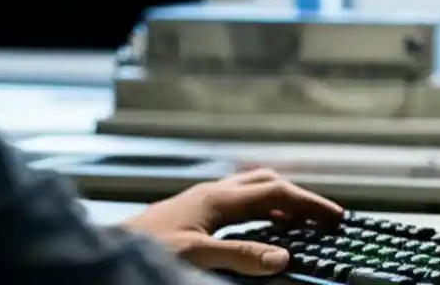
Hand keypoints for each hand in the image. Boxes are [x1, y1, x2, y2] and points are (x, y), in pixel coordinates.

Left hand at [121, 168, 342, 276]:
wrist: (105, 251)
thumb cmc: (145, 249)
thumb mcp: (196, 256)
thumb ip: (239, 255)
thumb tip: (281, 256)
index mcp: (217, 198)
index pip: (276, 191)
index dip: (309, 203)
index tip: (335, 217)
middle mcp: (212, 193)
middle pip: (267, 182)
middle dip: (298, 196)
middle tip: (321, 216)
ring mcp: (201, 200)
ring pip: (252, 190)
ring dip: (279, 201)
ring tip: (298, 220)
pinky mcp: (192, 212)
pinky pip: (238, 203)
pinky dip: (260, 210)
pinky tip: (259, 227)